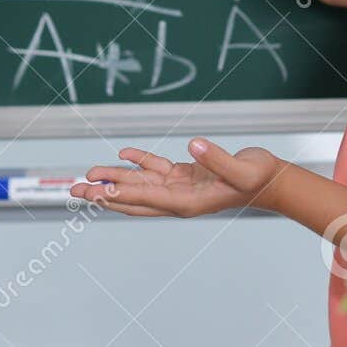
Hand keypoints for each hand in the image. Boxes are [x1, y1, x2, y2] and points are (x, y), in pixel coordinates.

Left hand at [71, 140, 283, 217]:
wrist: (270, 180)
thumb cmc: (258, 177)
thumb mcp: (242, 169)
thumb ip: (217, 159)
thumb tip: (193, 145)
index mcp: (187, 202)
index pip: (146, 198)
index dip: (120, 193)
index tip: (97, 191)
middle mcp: (178, 198)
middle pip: (133, 198)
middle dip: (103, 195)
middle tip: (75, 191)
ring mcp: (179, 188)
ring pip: (139, 184)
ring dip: (113, 178)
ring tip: (88, 174)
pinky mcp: (184, 175)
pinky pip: (155, 170)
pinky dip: (138, 162)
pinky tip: (124, 154)